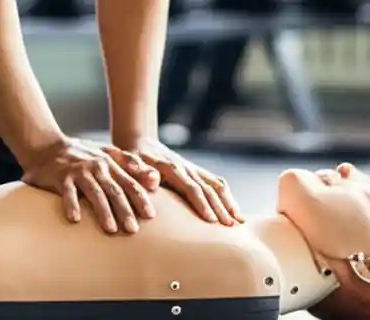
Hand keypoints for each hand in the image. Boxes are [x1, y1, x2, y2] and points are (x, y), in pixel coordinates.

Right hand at [21, 136, 157, 234]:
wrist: (48, 147)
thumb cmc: (83, 157)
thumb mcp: (107, 156)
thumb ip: (130, 167)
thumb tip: (155, 180)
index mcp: (110, 164)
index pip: (129, 183)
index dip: (141, 199)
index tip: (150, 216)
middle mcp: (97, 167)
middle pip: (115, 190)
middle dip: (125, 210)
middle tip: (133, 230)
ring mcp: (79, 171)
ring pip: (95, 193)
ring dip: (104, 211)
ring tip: (110, 229)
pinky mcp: (61, 176)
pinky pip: (67, 192)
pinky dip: (72, 204)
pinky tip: (75, 219)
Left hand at [109, 138, 243, 225]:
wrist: (141, 143)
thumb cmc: (133, 159)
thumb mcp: (131, 163)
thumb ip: (140, 172)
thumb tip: (152, 179)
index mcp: (171, 168)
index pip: (191, 187)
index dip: (201, 204)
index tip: (211, 220)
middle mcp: (186, 168)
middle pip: (208, 189)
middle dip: (220, 207)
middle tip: (230, 227)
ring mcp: (194, 169)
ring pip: (217, 185)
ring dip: (228, 203)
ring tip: (238, 222)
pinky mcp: (198, 172)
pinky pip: (217, 184)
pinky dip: (228, 198)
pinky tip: (235, 213)